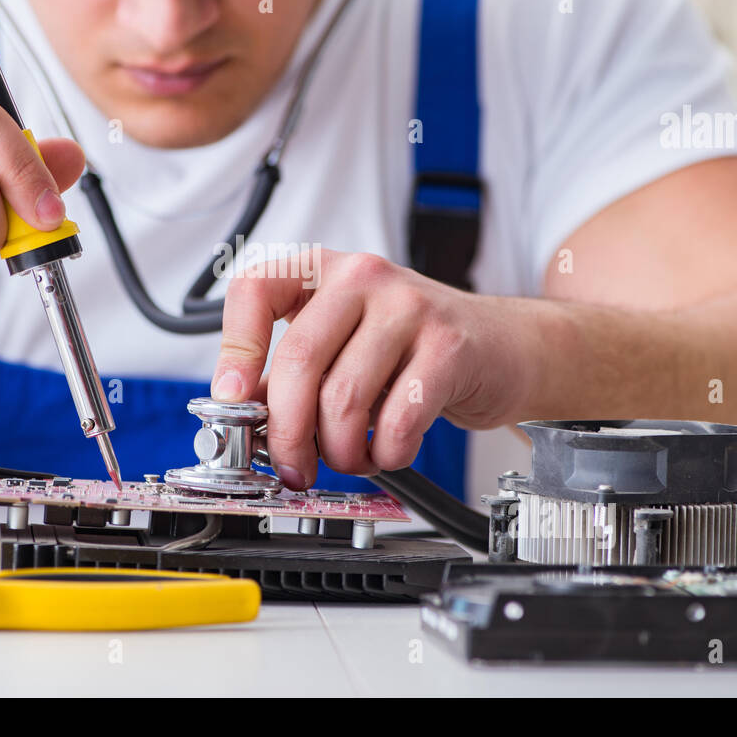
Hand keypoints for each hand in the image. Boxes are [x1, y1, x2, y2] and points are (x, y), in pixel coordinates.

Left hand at [210, 249, 535, 489]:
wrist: (503, 346)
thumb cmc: (412, 349)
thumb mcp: (343, 346)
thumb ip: (293, 373)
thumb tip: (244, 418)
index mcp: (323, 270)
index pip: (256, 289)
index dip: (236, 349)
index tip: (233, 399)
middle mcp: (363, 277)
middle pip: (299, 361)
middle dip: (287, 432)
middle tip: (292, 466)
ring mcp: (409, 306)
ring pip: (344, 398)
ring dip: (340, 451)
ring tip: (351, 458)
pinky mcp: (449, 346)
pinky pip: (398, 419)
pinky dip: (388, 453)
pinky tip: (390, 450)